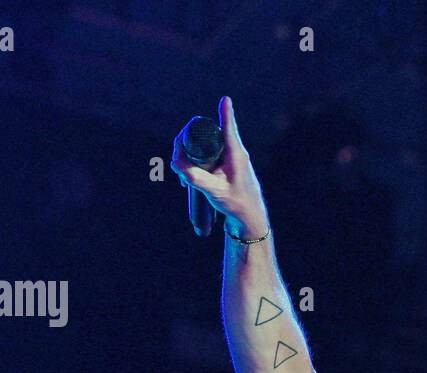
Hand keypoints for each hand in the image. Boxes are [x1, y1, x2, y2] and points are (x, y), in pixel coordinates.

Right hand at [171, 95, 270, 232]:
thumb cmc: (237, 205)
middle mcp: (234, 153)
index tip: (226, 99)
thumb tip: (177, 164)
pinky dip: (196, 164)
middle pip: (209, 136)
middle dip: (188, 143)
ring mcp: (230, 159)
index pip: (229, 129)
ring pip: (206, 147)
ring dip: (191, 157)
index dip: (226, 113)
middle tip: (177, 161)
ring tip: (183, 179)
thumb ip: (195, 177)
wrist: (249, 219)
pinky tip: (187, 180)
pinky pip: (208, 157)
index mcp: (236, 155)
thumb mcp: (214, 192)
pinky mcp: (225, 166)